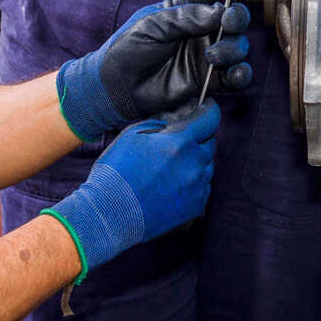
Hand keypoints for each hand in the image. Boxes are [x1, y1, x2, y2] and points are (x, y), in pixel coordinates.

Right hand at [42, 101, 219, 279]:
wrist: (110, 213)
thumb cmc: (117, 172)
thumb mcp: (132, 135)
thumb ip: (159, 125)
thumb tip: (173, 124)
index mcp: (180, 143)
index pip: (210, 119)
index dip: (208, 109)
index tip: (206, 107)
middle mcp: (194, 164)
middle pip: (210, 143)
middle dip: (198, 138)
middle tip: (179, 142)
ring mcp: (197, 187)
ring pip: (207, 166)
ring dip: (195, 162)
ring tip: (171, 167)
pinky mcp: (195, 206)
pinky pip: (203, 187)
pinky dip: (193, 182)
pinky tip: (173, 184)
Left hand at [55, 0, 250, 142]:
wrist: (116, 87)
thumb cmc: (128, 49)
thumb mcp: (152, 25)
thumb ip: (185, 17)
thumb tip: (218, 10)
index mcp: (186, 8)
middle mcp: (201, 29)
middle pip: (234, 17)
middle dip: (237, 17)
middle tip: (229, 22)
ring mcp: (207, 54)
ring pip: (238, 46)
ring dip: (234, 48)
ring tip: (212, 55)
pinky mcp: (209, 79)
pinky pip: (235, 75)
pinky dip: (240, 74)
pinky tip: (232, 74)